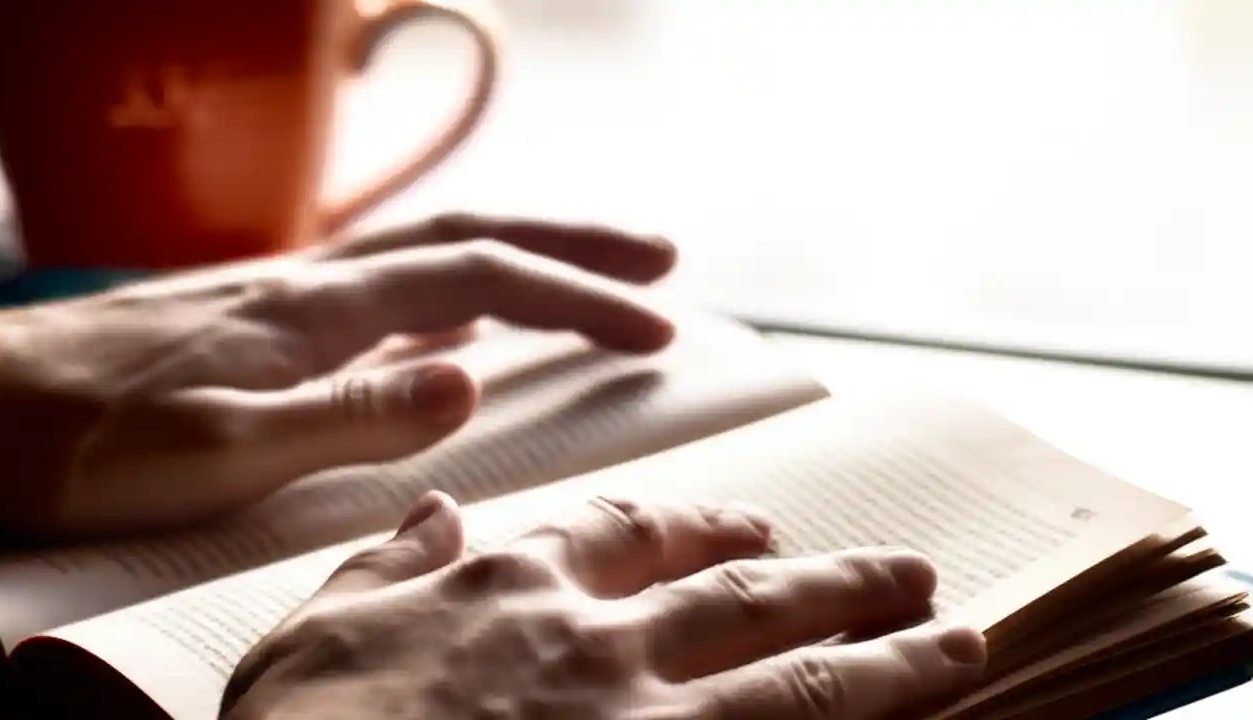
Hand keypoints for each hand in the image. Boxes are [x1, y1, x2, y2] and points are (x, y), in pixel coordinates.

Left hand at [0, 215, 675, 538]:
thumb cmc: (83, 442)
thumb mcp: (218, 452)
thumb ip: (348, 417)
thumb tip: (470, 376)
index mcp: (320, 312)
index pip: (484, 280)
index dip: (581, 298)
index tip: (658, 326)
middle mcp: (317, 286)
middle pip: (474, 238)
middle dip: (577, 246)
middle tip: (659, 260)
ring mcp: (292, 298)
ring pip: (434, 253)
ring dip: (525, 254)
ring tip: (590, 271)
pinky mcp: (265, 321)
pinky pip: (389, 285)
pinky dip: (455, 283)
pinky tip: (462, 313)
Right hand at [222, 493, 986, 719]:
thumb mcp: (309, 637)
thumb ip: (382, 569)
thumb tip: (431, 512)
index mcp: (512, 587)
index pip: (629, 535)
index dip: (701, 526)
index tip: (750, 527)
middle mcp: (596, 643)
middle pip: (744, 598)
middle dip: (831, 580)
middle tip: (907, 572)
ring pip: (797, 678)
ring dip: (889, 657)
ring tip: (959, 639)